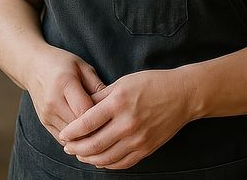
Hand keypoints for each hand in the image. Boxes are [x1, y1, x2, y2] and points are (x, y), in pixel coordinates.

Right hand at [25, 47, 105, 141]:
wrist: (33, 66)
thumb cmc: (62, 64)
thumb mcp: (83, 67)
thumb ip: (97, 86)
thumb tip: (114, 106)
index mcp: (65, 84)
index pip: (86, 111)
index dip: (102, 117)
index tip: (115, 117)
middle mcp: (53, 101)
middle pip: (79, 127)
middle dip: (97, 131)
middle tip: (113, 130)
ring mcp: (47, 114)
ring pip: (72, 137)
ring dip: (87, 139)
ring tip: (103, 134)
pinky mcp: (44, 122)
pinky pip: (63, 139)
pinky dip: (76, 140)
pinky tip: (88, 136)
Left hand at [59, 69, 194, 169]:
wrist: (182, 95)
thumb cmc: (151, 84)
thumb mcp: (123, 82)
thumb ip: (100, 96)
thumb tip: (80, 108)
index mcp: (118, 103)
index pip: (86, 123)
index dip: (71, 132)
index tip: (63, 134)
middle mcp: (127, 123)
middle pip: (93, 144)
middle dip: (76, 148)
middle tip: (67, 147)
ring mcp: (138, 139)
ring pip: (106, 157)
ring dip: (89, 158)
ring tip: (80, 154)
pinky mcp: (146, 148)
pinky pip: (122, 163)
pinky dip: (107, 164)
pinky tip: (99, 159)